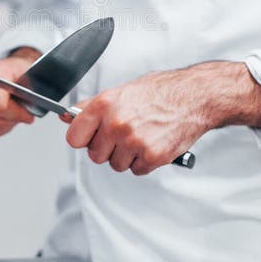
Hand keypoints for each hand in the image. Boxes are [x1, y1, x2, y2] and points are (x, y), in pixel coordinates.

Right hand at [0, 48, 40, 139]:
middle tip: (20, 113)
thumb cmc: (20, 74)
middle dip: (11, 119)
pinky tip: (0, 115)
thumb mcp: (33, 80)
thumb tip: (27, 115)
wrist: (10, 69)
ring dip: (3, 124)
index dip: (16, 114)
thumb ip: (30, 97)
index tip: (27, 114)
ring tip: (10, 112)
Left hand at [65, 61, 260, 175]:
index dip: (83, 139)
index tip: (90, 137)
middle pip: (95, 155)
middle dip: (108, 148)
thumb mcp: (121, 91)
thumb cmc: (160, 92)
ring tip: (142, 136)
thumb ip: (92, 106)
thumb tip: (67, 117)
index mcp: (105, 105)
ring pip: (116, 165)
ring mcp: (134, 142)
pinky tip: (153, 143)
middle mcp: (116, 124)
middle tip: (124, 135)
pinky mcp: (151, 157)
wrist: (193, 97)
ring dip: (127, 156)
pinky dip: (144, 161)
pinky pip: (137, 170)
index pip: (74, 137)